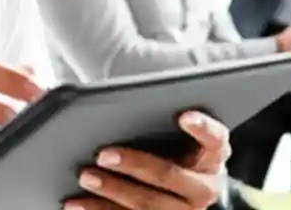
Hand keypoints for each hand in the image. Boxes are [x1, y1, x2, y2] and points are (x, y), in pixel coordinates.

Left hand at [65, 111, 228, 209]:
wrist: (179, 189)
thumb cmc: (171, 147)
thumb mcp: (173, 130)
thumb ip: (156, 111)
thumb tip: (100, 92)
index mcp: (213, 155)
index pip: (215, 139)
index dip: (202, 128)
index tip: (182, 115)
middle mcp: (205, 187)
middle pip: (170, 175)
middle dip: (135, 165)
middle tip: (103, 154)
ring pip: (149, 205)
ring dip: (113, 191)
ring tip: (85, 176)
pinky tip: (76, 204)